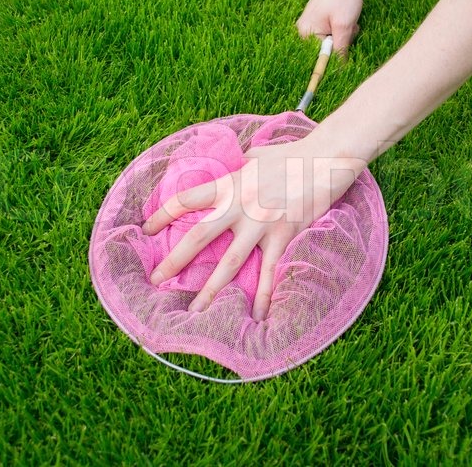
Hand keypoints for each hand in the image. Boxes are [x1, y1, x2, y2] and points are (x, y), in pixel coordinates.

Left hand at [141, 138, 365, 320]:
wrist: (325, 159)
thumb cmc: (291, 155)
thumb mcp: (256, 156)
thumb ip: (239, 167)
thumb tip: (231, 169)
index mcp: (230, 183)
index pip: (186, 199)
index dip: (163, 214)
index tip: (146, 228)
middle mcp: (240, 206)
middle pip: (199, 236)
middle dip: (175, 260)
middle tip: (155, 280)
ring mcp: (262, 224)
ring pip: (230, 262)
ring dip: (211, 289)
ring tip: (195, 312)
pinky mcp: (284, 236)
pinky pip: (271, 271)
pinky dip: (265, 296)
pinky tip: (258, 316)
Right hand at [296, 0, 362, 55]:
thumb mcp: (344, 27)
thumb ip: (340, 50)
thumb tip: (339, 69)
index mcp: (306, 33)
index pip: (319, 57)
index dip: (333, 58)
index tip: (344, 56)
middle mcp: (304, 30)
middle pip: (324, 50)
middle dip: (340, 43)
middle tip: (350, 29)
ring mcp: (311, 24)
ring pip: (330, 41)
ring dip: (343, 36)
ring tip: (350, 22)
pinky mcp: (318, 19)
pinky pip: (330, 32)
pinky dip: (341, 29)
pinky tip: (347, 20)